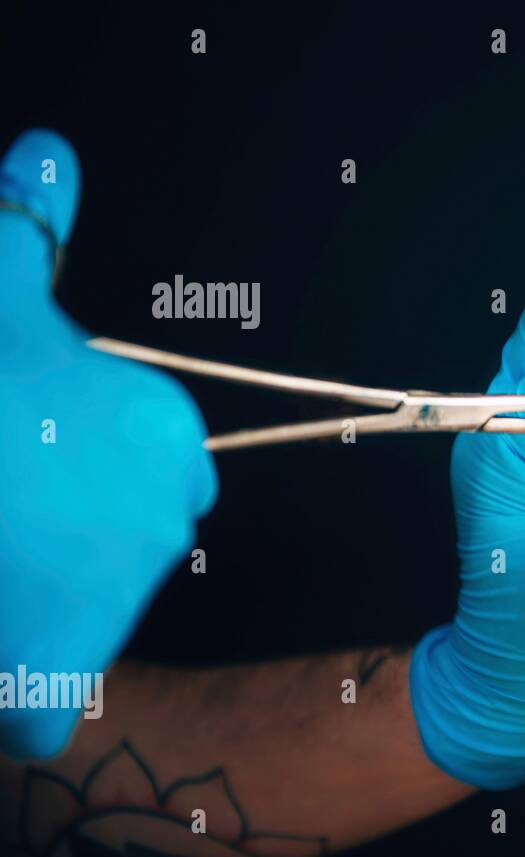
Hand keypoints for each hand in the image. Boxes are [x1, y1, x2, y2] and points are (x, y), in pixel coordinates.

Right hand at [0, 130, 217, 758]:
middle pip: (126, 535)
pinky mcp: (61, 672)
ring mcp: (123, 589)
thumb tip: (52, 149)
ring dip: (38, 590)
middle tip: (4, 512)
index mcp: (160, 425)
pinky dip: (19, 686)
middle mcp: (170, 504)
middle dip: (68, 530)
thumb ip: (23, 231)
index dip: (73, 471)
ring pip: (89, 602)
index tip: (21, 467)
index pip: (148, 467)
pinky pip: (50, 701)